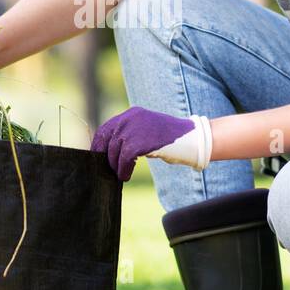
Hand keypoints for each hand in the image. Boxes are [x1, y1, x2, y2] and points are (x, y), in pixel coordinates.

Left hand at [91, 106, 212, 181]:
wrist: (191, 138)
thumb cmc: (170, 138)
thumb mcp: (147, 130)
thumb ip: (131, 134)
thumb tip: (112, 150)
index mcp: (132, 114)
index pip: (106, 128)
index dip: (99, 144)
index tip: (98, 157)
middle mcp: (131, 118)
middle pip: (107, 139)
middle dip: (105, 156)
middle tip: (107, 169)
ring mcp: (135, 128)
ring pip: (114, 150)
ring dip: (115, 165)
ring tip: (120, 174)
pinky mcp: (139, 142)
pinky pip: (124, 159)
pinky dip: (123, 169)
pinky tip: (126, 176)